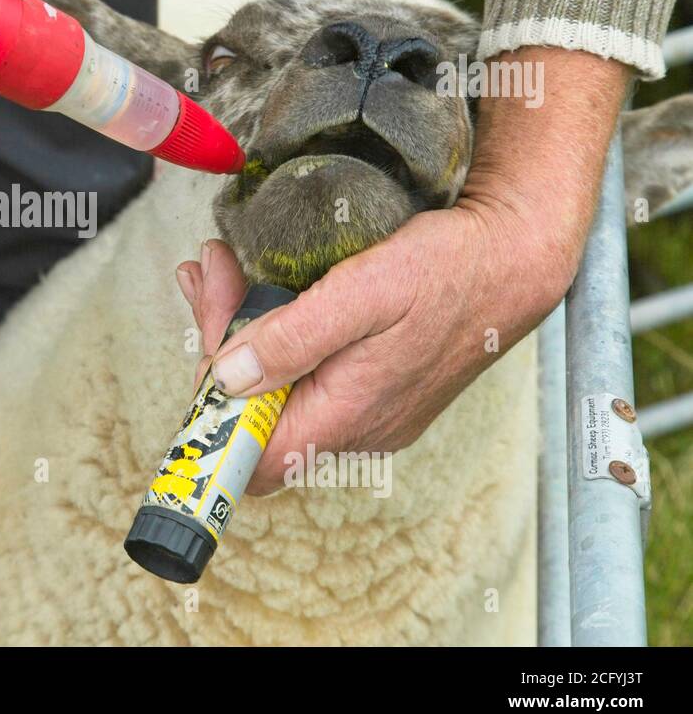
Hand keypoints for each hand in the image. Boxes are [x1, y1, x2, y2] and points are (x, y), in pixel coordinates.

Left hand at [175, 48, 629, 494]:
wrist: (515, 255)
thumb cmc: (449, 270)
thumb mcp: (362, 293)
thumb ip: (291, 340)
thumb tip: (226, 380)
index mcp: (348, 416)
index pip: (253, 458)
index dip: (210, 418)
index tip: (197, 348)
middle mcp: (355, 427)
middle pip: (258, 414)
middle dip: (220, 344)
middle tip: (209, 276)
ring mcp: (366, 408)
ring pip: (278, 387)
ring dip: (240, 330)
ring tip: (220, 270)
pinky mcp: (373, 382)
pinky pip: (305, 371)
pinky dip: (273, 331)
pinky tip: (257, 286)